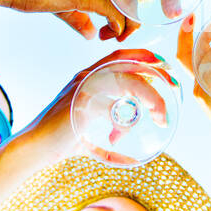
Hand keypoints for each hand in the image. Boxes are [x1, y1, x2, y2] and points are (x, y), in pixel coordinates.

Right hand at [20, 48, 170, 162]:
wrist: (35, 148)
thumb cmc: (61, 142)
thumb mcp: (90, 134)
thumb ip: (108, 136)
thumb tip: (128, 154)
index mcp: (88, 78)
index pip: (119, 57)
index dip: (143, 56)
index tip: (164, 65)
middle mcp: (86, 76)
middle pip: (128, 62)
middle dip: (155, 69)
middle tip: (174, 84)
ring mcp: (84, 86)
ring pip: (129, 80)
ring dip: (150, 97)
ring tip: (161, 116)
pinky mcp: (84, 100)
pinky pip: (117, 102)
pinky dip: (131, 116)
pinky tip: (135, 129)